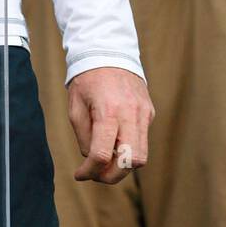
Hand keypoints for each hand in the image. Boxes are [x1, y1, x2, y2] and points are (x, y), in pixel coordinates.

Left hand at [68, 67, 153, 183]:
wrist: (108, 50)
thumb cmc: (87, 79)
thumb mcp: (75, 106)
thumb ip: (84, 137)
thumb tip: (93, 160)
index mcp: (108, 111)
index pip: (102, 154)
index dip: (90, 171)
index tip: (80, 175)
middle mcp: (131, 114)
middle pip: (129, 162)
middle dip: (111, 176)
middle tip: (96, 174)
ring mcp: (144, 113)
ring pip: (141, 156)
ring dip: (122, 166)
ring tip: (105, 161)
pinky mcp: (150, 112)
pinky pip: (142, 140)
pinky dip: (129, 148)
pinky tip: (114, 141)